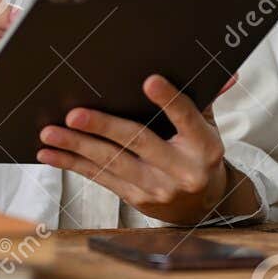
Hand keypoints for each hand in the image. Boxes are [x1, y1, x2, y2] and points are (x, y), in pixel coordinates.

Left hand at [36, 74, 260, 224]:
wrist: (203, 207)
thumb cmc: (200, 154)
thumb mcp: (209, 128)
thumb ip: (204, 100)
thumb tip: (227, 71)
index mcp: (204, 146)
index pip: (186, 118)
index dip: (169, 100)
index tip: (150, 81)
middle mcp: (181, 170)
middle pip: (139, 142)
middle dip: (103, 128)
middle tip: (74, 115)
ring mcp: (157, 188)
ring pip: (112, 163)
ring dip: (77, 147)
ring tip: (50, 133)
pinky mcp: (136, 199)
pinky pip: (100, 178)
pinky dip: (73, 164)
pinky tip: (50, 153)